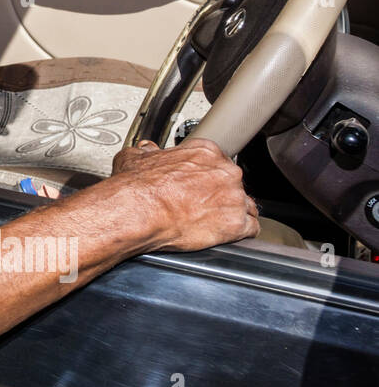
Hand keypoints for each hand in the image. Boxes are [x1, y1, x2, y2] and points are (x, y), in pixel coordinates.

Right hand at [108, 137, 258, 251]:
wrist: (139, 212)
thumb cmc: (137, 188)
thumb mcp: (134, 158)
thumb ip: (147, 152)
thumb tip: (146, 151)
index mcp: (204, 152)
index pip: (218, 161)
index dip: (208, 175)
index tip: (199, 183)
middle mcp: (224, 172)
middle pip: (233, 182)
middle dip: (222, 194)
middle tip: (203, 204)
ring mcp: (233, 198)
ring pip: (245, 205)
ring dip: (233, 213)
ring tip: (215, 221)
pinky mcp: (236, 224)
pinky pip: (251, 228)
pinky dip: (241, 233)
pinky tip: (228, 235)